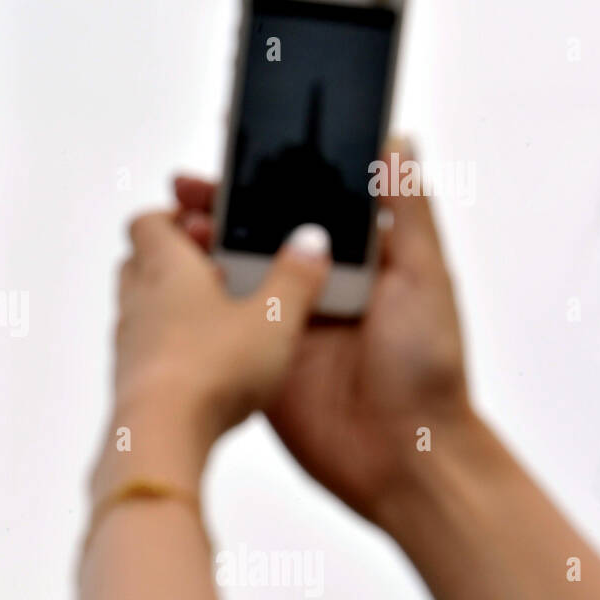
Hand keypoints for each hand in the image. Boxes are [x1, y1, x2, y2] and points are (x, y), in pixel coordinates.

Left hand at [92, 205, 331, 498]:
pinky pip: (148, 350)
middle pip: (141, 262)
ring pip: (143, 308)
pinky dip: (172, 347)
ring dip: (175, 306)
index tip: (209, 224)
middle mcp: (137, 298)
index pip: (148, 222)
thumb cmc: (212, 368)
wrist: (161, 436)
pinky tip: (210, 367)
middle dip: (177, 260)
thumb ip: (295, 277)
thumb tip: (310, 241)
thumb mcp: (274, 318)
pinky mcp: (131, 381)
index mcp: (164, 265)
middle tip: (221, 269)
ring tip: (224, 320)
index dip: (175, 217)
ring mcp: (129, 342)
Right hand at [176, 141, 472, 528]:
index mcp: (357, 259)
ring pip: (234, 269)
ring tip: (174, 222)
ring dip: (202, 244)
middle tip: (188, 187)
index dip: (274, 172)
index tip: (241, 143)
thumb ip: (406, 211)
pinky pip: (222, 320)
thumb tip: (396, 142)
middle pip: (261, 230)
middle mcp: (316, 285)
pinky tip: (171, 275)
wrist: (404, 457)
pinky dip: (195, 296)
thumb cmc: (428, 367)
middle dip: (224, 205)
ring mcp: (283, 322)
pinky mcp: (258, 357)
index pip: (308, 201)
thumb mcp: (424, 277)